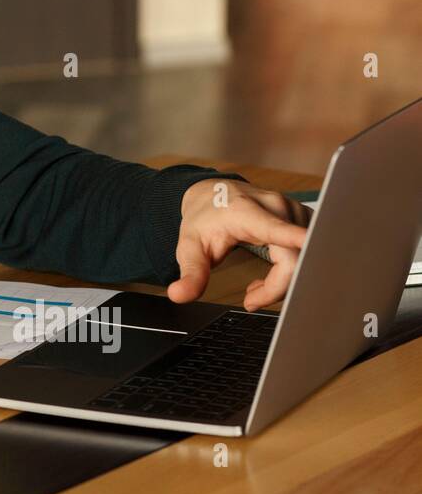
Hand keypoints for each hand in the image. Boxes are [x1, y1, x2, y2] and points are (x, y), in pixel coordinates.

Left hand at [172, 179, 312, 310]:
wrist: (210, 194)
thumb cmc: (203, 219)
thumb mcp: (189, 247)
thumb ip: (189, 273)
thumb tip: (178, 295)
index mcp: (248, 213)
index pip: (278, 229)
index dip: (298, 240)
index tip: (315, 246)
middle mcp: (277, 208)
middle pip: (294, 260)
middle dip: (275, 288)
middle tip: (250, 299)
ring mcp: (293, 211)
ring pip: (303, 260)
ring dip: (281, 282)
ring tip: (255, 285)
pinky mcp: (304, 218)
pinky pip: (306, 253)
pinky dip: (290, 271)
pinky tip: (271, 271)